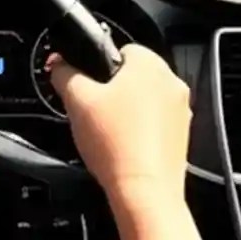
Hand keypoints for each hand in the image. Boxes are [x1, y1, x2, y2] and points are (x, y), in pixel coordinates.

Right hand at [48, 45, 191, 203]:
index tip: (84, 87)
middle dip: (111, 92)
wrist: (144, 191)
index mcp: (150, 63)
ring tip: (108, 134)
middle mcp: (172, 81)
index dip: (95, 68)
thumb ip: (64, 74)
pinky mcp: (182, 134)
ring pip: (144, 101)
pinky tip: (124, 147)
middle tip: (92, 113)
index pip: (118, 49)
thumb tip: (58, 65)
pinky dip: (140, 131)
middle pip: (132, 76)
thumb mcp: (77, 101)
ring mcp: (181, 109)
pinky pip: (156, 124)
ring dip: (126, 112)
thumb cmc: (116, 145)